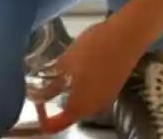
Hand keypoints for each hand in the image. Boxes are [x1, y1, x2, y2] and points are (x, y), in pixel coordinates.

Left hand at [28, 14, 146, 134]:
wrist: (127, 37)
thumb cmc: (93, 49)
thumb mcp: (66, 64)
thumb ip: (51, 84)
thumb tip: (36, 96)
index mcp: (81, 106)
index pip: (55, 125)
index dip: (42, 116)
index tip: (35, 99)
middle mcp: (95, 108)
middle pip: (70, 115)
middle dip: (54, 104)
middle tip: (42, 85)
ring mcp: (106, 98)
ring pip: (81, 104)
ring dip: (67, 95)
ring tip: (57, 75)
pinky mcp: (113, 88)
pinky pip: (92, 96)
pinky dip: (80, 89)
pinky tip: (75, 71)